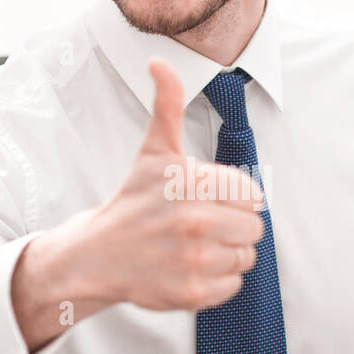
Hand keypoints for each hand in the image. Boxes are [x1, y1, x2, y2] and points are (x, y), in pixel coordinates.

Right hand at [88, 57, 265, 311]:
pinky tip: (190, 268)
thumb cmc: (135, 200)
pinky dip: (217, 281)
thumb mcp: (154, 150)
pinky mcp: (192, 292)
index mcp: (194, 183)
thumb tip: (159, 61)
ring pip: (246, 258)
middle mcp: (195, 221)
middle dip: (233, 227)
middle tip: (201, 225)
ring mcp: (193, 259)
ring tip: (194, 247)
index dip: (234, 198)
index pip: (254, 196)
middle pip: (254, 229)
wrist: (98, 253)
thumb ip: (167, 104)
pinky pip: (233, 286)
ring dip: (226, 254)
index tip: (207, 200)